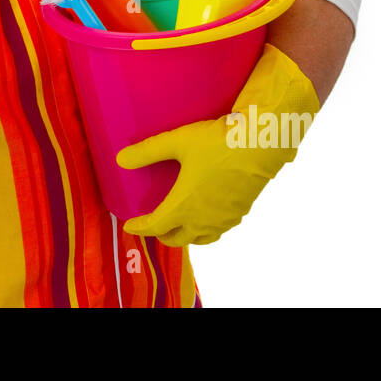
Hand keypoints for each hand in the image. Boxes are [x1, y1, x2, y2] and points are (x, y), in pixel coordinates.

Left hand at [116, 43, 320, 245]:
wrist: (260, 145)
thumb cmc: (217, 142)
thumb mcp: (177, 142)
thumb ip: (147, 151)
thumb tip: (120, 159)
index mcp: (183, 207)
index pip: (155, 226)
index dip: (140, 228)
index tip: (129, 226)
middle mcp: (202, 219)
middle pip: (176, 238)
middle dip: (161, 234)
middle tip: (152, 225)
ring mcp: (223, 219)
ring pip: (200, 238)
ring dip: (185, 236)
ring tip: (178, 226)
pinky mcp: (240, 212)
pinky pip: (219, 230)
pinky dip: (206, 230)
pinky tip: (207, 217)